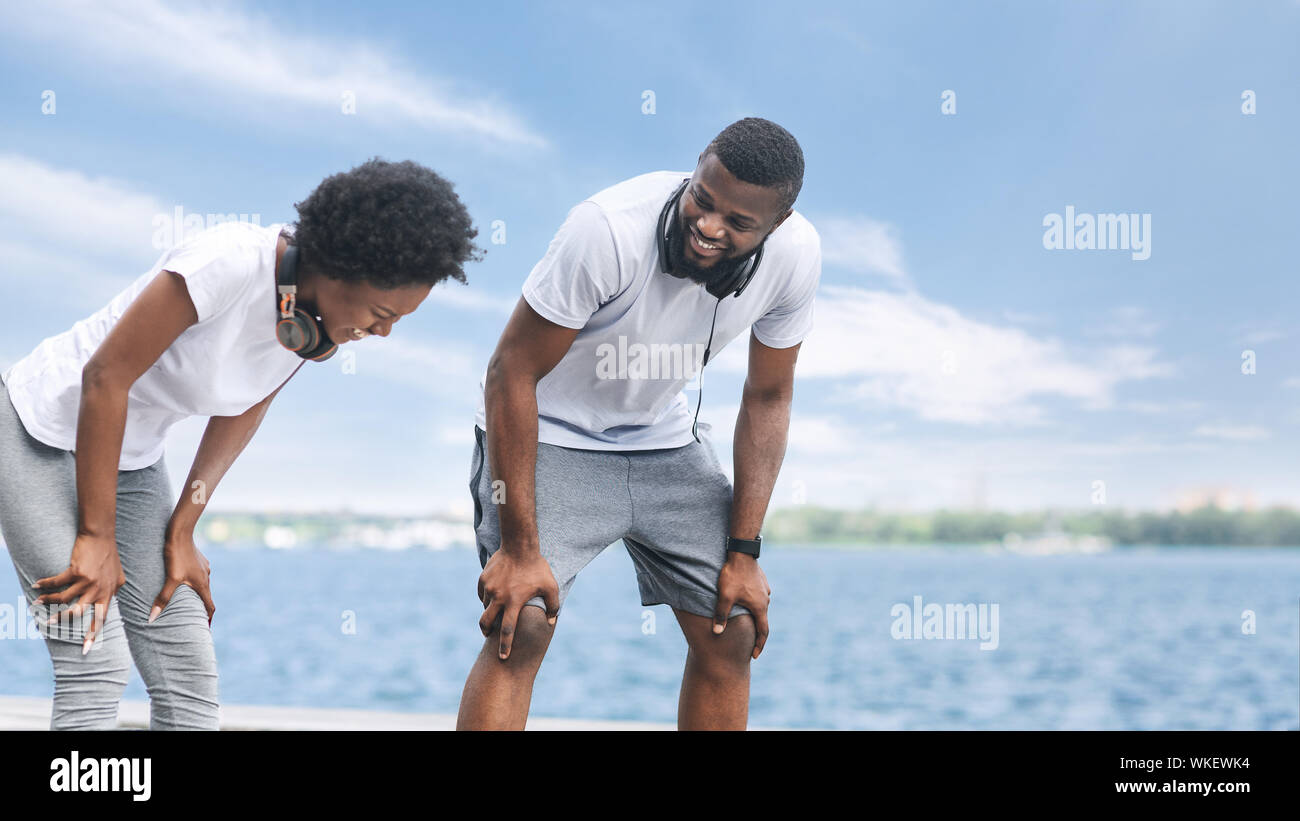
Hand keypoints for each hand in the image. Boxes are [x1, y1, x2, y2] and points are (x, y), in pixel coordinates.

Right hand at [33, 533, 123, 654]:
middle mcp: (99, 590)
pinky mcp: (76, 570)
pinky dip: (45, 584)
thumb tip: (111, 600)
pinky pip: (56, 582)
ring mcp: (87, 581)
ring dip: (48, 602)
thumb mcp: (119, 576)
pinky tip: (37, 586)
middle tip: (48, 625)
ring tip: (37, 603)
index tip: (85, 650)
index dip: (94, 634)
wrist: (101, 536)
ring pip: (64, 599)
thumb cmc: (110, 555)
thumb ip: (114, 590)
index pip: (102, 618)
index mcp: (109, 593)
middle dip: (62, 620)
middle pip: (78, 612)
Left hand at [150, 529, 215, 625]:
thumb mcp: (170, 578)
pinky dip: (191, 579)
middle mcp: (206, 576)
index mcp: (202, 584)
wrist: (180, 532)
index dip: (207, 618)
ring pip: (200, 583)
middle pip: (205, 595)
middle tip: (191, 614)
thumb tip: (152, 618)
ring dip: (194, 591)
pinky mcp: (199, 559)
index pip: (209, 606)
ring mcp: (204, 566)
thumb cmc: (176, 555)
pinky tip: (181, 577)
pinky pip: (197, 573)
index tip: (205, 627)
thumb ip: (163, 598)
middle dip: (199, 605)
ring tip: (183, 596)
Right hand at [476, 547, 559, 659]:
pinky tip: (494, 594)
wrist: (519, 545)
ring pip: (485, 606)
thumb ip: (553, 606)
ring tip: (498, 608)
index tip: (503, 657)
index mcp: (514, 601)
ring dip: (490, 611)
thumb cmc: (537, 567)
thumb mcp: (551, 587)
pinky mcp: (483, 579)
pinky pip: (482, 593)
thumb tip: (551, 622)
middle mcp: (499, 597)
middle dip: (486, 632)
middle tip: (489, 635)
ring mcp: (489, 587)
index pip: (507, 630)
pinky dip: (486, 597)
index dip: (505, 645)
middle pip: (487, 622)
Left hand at [713, 552, 771, 659]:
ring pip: (759, 607)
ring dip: (753, 615)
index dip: (759, 645)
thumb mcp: (724, 597)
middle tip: (749, 641)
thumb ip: (721, 616)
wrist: (741, 552)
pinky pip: (757, 596)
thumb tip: (717, 633)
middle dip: (755, 632)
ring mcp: (764, 590)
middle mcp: (765, 599)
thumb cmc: (733, 575)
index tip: (754, 655)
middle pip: (762, 620)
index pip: (763, 632)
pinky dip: (752, 603)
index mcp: (759, 607)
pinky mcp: (761, 581)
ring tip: (744, 620)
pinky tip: (743, 601)